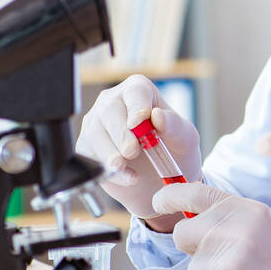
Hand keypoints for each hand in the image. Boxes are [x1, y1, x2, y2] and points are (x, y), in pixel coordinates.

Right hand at [76, 74, 201, 224]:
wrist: (160, 179)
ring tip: (130, 169)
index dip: (136, 106)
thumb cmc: (173, 149)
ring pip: (95, 134)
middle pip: (109, 111)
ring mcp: (95, 123)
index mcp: (139, 91)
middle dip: (122, 134)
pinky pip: (90, 156)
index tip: (138, 123)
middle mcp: (113, 101)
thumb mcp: (184, 137)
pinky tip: (127, 177)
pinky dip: (109, 171)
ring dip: (112, 155)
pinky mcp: (86, 146)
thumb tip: (157, 115)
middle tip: (133, 151)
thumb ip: (174, 125)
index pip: (135, 91)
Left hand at [153, 182, 270, 269]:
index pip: (197, 193)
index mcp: (247, 211)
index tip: (159, 201)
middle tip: (221, 258)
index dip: (170, 196)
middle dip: (193, 247)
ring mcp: (226, 260)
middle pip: (183, 232)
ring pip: (192, 266)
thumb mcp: (264, 228)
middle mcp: (235, 230)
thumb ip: (230, 218)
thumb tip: (192, 215)